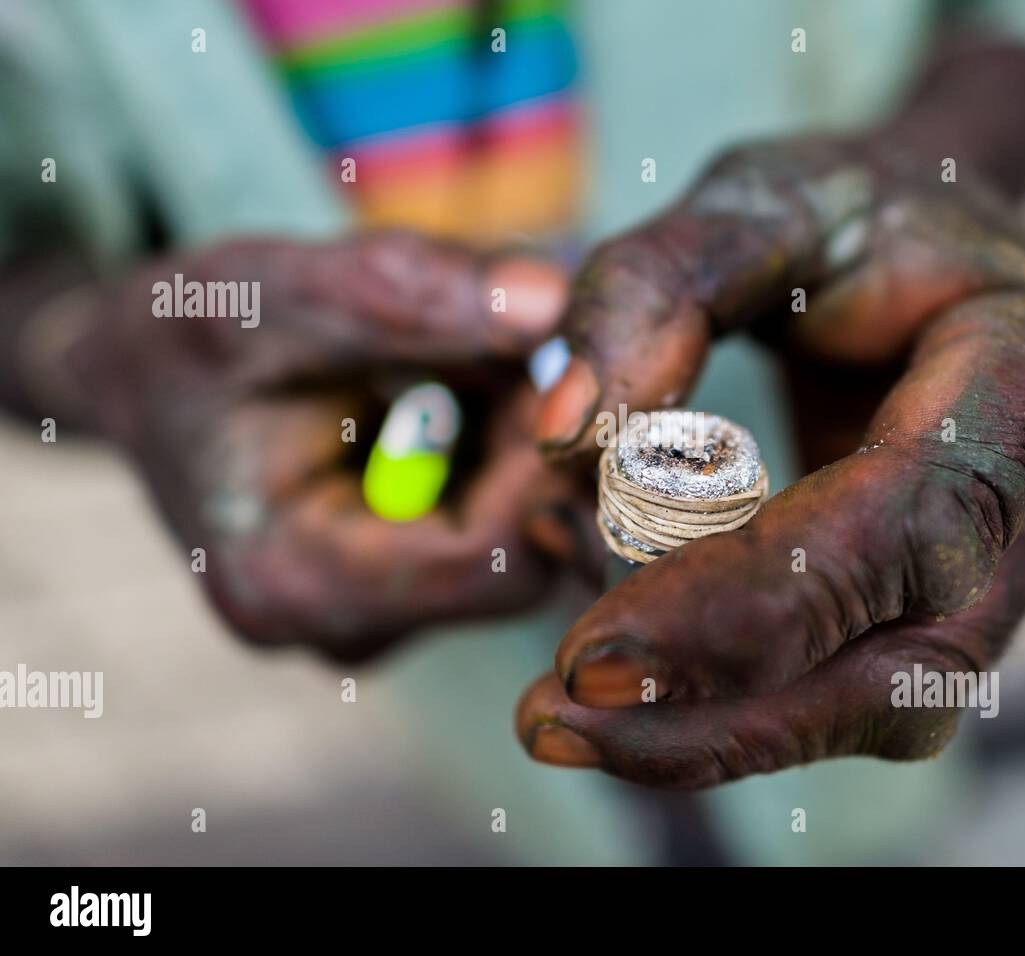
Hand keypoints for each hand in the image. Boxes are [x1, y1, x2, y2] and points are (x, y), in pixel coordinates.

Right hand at [70, 231, 582, 659]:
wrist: (142, 385)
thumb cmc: (182, 340)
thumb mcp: (265, 291)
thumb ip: (399, 293)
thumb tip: (548, 300)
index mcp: (290, 585)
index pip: (490, 558)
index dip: (542, 458)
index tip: (553, 360)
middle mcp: (343, 630)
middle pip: (522, 560)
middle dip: (538, 446)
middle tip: (525, 345)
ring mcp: (380, 619)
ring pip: (523, 542)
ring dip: (523, 443)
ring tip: (474, 357)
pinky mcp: (406, 591)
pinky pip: (500, 529)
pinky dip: (503, 453)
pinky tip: (463, 393)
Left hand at [517, 135, 1024, 785]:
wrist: (939, 245)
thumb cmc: (861, 209)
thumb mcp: (761, 194)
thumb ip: (657, 283)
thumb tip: (564, 431)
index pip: (914, 521)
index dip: (755, 606)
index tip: (590, 656)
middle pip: (912, 657)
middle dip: (724, 713)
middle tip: (554, 722)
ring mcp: (1023, 566)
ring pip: (883, 702)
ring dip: (717, 730)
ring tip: (563, 717)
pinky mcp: (958, 605)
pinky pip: (852, 685)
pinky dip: (731, 697)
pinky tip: (622, 667)